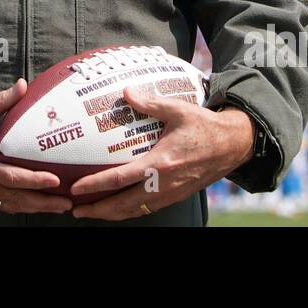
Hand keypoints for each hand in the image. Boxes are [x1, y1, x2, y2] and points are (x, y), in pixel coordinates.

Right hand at [0, 78, 73, 214]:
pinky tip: (28, 203)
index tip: (56, 181)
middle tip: (66, 204)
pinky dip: (14, 205)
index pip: (13, 177)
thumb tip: (23, 85)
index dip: (36, 181)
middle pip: (15, 200)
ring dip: (31, 207)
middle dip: (42, 204)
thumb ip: (1, 102)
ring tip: (54, 206)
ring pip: (6, 206)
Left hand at [68, 85, 254, 220]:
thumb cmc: (204, 126)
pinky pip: (147, 208)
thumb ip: (150, 103)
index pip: (120, 178)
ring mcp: (170, 193)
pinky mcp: (176, 196)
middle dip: (97, 210)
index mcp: (160, 163)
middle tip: (75, 209)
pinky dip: (129, 211)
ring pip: (135, 211)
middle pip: (123, 205)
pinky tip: (118, 207)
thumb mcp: (177, 110)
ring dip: (111, 214)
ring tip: (92, 212)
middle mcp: (163, 184)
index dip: (95, 185)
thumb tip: (126, 92)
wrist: (233, 145)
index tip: (76, 188)